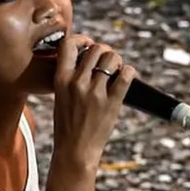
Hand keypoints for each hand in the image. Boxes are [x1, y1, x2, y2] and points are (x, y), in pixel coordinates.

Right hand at [50, 36, 134, 174]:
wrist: (74, 151)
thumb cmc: (67, 124)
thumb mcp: (60, 96)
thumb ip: (69, 76)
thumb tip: (87, 57)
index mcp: (61, 80)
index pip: (68, 44)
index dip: (81, 39)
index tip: (88, 45)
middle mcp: (77, 83)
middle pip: (96, 49)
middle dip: (104, 52)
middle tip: (107, 61)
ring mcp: (95, 92)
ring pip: (112, 58)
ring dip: (117, 61)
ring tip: (117, 69)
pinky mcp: (112, 102)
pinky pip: (126, 76)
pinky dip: (129, 72)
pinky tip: (127, 75)